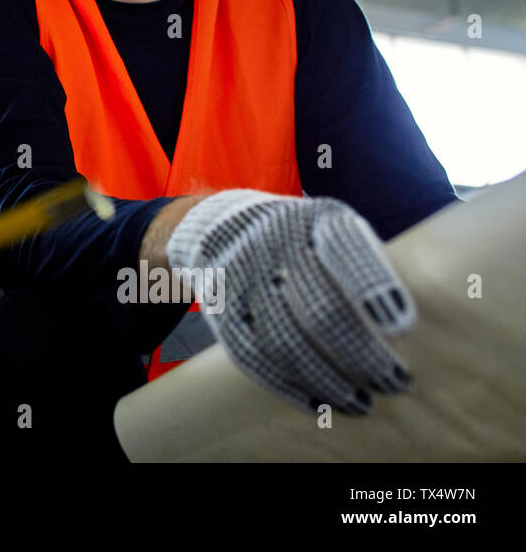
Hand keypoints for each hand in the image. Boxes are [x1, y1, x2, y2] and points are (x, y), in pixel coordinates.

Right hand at [166, 191, 416, 415]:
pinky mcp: (220, 310)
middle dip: (364, 355)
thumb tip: (401, 328)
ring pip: (286, 342)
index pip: (343, 247)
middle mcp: (272, 244)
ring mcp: (241, 279)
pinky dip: (289, 388)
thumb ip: (364, 264)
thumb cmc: (302, 239)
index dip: (372, 285)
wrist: (221, 227)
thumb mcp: (333, 229)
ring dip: (330, 382)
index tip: (402, 327)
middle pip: (320, 309)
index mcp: (312, 219)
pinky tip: (320, 405)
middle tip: (397, 383)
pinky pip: (254, 358)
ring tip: (364, 404)